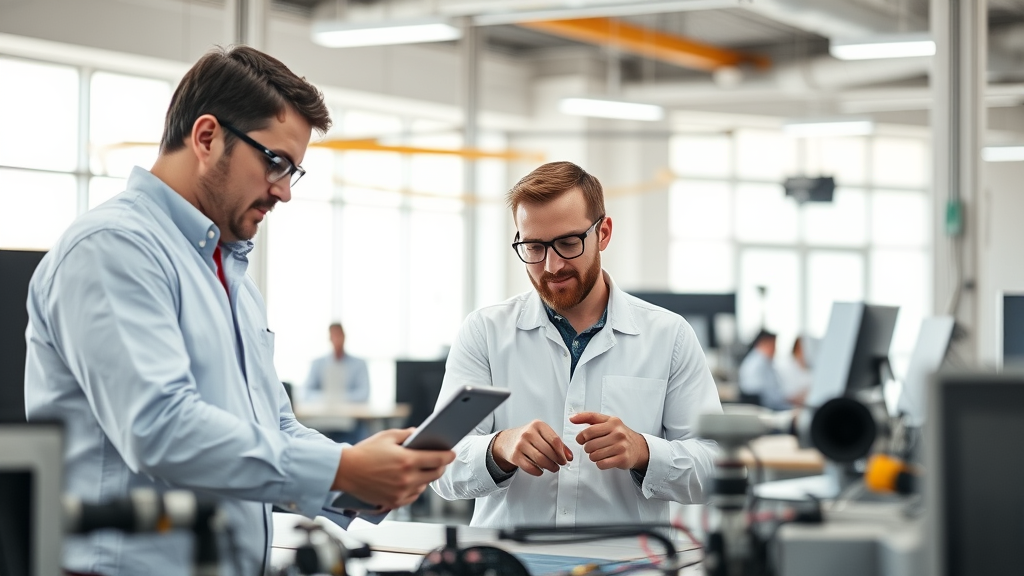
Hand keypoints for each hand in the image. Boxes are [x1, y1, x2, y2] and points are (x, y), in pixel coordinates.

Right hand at [332, 428, 454, 509]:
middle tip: (440, 460)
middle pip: (435, 474)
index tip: (452, 453)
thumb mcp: (387, 436)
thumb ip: (408, 434)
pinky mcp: (394, 502)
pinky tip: (412, 480)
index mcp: (407, 461)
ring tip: (423, 469)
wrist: (345, 471)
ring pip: (424, 486)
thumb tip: (421, 433)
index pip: (437, 459)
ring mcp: (400, 493)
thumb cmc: (364, 452)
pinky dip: (415, 488)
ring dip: (427, 477)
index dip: (448, 456)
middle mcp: (406, 479)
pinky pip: (413, 496)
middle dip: (440, 467)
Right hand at [492, 419, 573, 476]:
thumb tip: (568, 455)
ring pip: (540, 459)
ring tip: (553, 467)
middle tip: (560, 464)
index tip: (566, 458)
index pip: (554, 440)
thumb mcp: (542, 433)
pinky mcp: (515, 456)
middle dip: (557, 460)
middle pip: (548, 451)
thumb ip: (556, 442)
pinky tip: (541, 470)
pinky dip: (538, 471)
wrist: (507, 440)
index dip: (562, 452)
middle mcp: (528, 433)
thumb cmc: (528, 436)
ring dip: (550, 466)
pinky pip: (530, 467)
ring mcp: (520, 444)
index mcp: (537, 425)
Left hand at [570, 412, 649, 471]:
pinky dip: (599, 463)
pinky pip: (602, 464)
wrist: (638, 447)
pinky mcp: (622, 459)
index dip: (581, 437)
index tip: (580, 439)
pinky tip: (604, 459)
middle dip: (587, 448)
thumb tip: (572, 418)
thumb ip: (589, 417)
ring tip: (599, 453)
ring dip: (593, 456)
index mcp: (612, 422)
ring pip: (595, 456)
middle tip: (592, 447)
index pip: (589, 430)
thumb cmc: (619, 434)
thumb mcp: (606, 421)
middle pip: (590, 445)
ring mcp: (621, 446)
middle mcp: (618, 433)